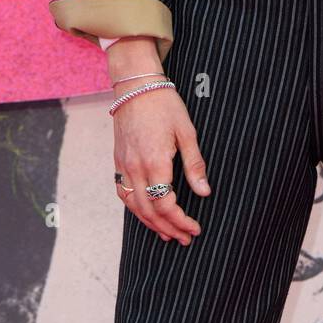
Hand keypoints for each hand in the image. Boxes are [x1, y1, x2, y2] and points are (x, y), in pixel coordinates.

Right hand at [113, 86, 211, 244]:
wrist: (136, 85)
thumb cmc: (164, 104)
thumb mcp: (186, 132)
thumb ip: (194, 164)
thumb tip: (204, 192)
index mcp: (155, 162)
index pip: (165, 204)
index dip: (181, 221)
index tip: (195, 228)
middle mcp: (135, 168)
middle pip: (149, 211)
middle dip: (168, 228)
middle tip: (185, 238)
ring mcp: (123, 165)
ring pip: (134, 206)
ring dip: (151, 224)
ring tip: (168, 234)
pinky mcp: (118, 160)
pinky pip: (123, 192)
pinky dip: (134, 209)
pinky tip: (146, 213)